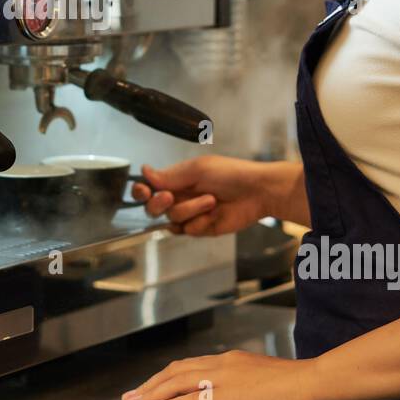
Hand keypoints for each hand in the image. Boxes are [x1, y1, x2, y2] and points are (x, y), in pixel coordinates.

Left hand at [121, 350, 320, 399]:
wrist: (310, 382)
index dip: (164, 376)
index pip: (187, 365)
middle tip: (131, 395)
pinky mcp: (229, 394)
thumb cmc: (291, 384)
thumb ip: (238, 380)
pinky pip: (192, 398)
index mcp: (228, 359)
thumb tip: (224, 391)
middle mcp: (222, 363)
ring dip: (152, 393)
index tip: (149, 386)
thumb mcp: (257, 377)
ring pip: (177, 382)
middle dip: (150, 383)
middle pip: (175, 370)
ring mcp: (224, 377)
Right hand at [131, 155, 276, 235]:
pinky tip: (214, 214)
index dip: (141, 191)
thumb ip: (169, 175)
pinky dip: (200, 222)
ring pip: (172, 219)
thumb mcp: (197, 169)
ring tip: (211, 200)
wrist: (257, 192)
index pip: (150, 187)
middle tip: (169, 196)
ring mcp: (191, 214)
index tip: (142, 190)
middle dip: (158, 203)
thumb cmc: (230, 173)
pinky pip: (188, 230)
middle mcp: (180, 197)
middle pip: (153, 208)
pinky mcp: (202, 228)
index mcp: (177, 179)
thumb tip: (144, 170)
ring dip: (190, 209)